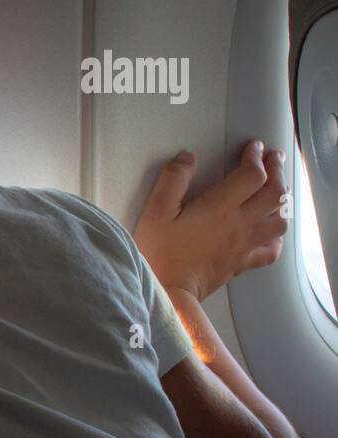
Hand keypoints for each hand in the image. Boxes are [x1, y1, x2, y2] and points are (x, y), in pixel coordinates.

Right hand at [132, 141, 288, 301]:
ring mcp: (244, 245)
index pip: (252, 175)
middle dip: (277, 171)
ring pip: (280, 220)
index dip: (256, 156)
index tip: (252, 147)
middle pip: (275, 193)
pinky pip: (271, 249)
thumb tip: (187, 158)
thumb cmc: (159, 252)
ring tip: (275, 190)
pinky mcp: (242, 262)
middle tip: (272, 159)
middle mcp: (239, 224)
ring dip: (282, 201)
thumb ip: (173, 180)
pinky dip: (276, 237)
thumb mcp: (156, 211)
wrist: (168, 291)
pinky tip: (268, 230)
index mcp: (220, 207)